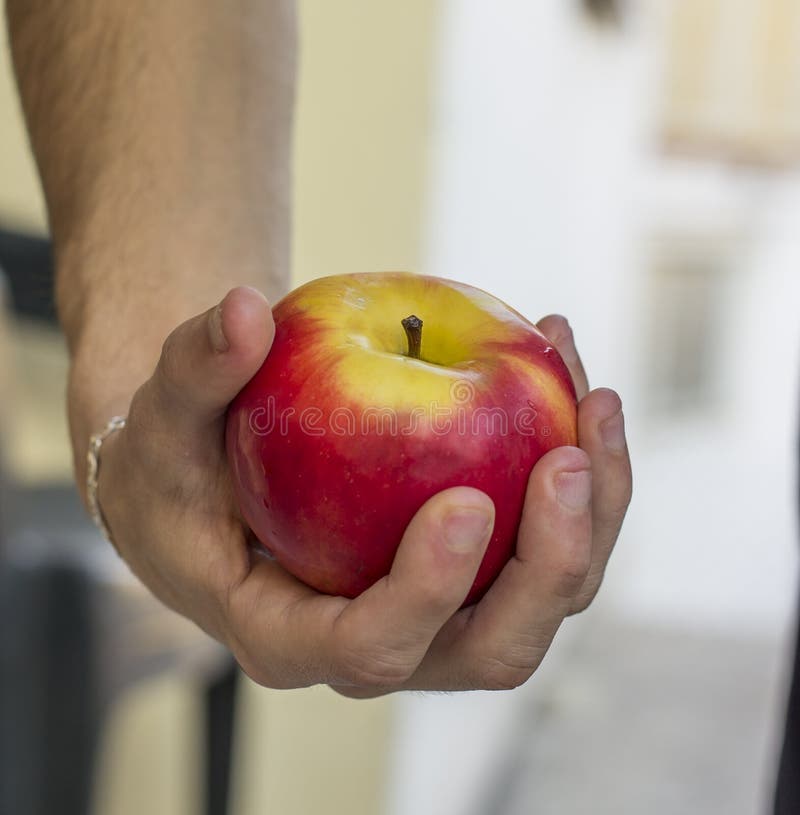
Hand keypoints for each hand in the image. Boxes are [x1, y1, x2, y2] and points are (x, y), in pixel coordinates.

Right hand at [96, 289, 630, 692]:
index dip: (424, 592)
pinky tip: (568, 378)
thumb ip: (195, 368)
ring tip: (594, 402)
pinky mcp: (473, 569)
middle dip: (549, 568)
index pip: (369, 648)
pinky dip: (577, 470)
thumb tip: (246, 308)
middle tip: (569, 458)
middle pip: (491, 650)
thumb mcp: (166, 419)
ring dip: (592, 515)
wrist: (219, 482)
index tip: (466, 500)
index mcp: (292, 632)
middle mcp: (382, 640)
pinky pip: (543, 538)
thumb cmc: (183, 467)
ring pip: (542, 602)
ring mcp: (438, 609)